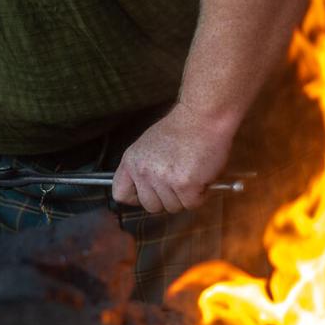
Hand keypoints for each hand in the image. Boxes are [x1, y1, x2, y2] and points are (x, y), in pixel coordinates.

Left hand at [112, 104, 234, 213]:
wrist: (203, 116)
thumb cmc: (181, 129)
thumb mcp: (149, 145)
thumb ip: (144, 168)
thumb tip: (147, 192)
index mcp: (131, 161)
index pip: (121, 194)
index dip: (137, 197)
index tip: (151, 191)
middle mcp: (143, 171)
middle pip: (150, 206)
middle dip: (167, 198)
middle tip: (179, 179)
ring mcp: (163, 179)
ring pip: (173, 207)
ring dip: (185, 196)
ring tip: (191, 172)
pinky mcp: (184, 185)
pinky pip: (192, 204)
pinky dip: (200, 195)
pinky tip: (201, 176)